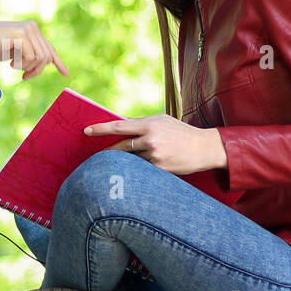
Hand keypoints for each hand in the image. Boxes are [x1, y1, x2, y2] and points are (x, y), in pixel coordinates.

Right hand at [0, 20, 69, 79]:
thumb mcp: (16, 51)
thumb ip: (30, 53)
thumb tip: (46, 62)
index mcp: (33, 30)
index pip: (49, 48)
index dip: (58, 62)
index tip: (66, 74)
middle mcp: (33, 27)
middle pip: (46, 57)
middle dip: (36, 71)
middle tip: (25, 77)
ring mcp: (28, 30)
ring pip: (40, 58)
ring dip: (28, 68)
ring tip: (15, 67)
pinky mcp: (22, 35)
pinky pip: (31, 58)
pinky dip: (21, 65)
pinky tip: (10, 63)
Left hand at [84, 115, 227, 175]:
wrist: (204, 148)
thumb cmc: (181, 132)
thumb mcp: (163, 121)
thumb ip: (143, 124)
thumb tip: (123, 127)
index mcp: (149, 124)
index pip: (119, 127)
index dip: (101, 129)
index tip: (86, 131)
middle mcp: (150, 139)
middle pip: (121, 146)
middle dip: (108, 152)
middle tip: (97, 155)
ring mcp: (154, 155)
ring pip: (131, 159)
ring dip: (127, 162)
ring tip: (128, 163)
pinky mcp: (159, 168)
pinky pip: (143, 169)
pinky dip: (140, 169)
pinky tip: (147, 168)